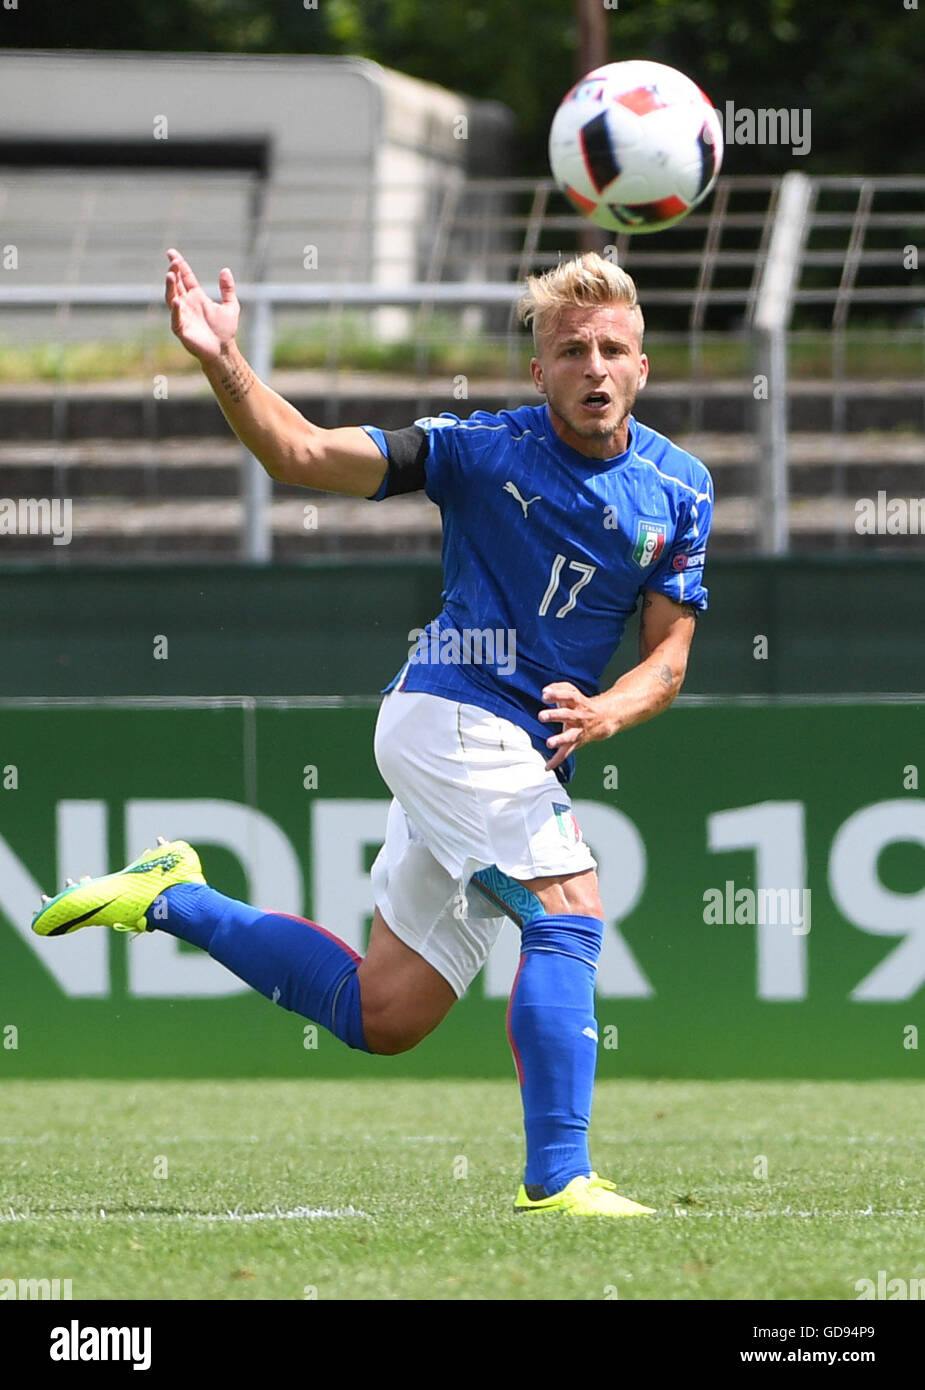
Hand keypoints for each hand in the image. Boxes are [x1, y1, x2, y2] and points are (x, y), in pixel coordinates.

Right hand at [165, 248, 239, 362]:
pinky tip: (177, 300)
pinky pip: (176, 318)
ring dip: (170, 287)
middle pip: (176, 285)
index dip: (179, 265)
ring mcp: (182, 316)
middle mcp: (187, 304)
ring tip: (170, 275)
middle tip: (173, 262)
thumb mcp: (231, 306)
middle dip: (173, 273)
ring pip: (172, 298)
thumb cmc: (225, 330)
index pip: (185, 277)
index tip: (171, 253)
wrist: (223, 351)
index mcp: (197, 297)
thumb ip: (228, 289)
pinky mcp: (181, 329)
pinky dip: (176, 310)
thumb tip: (225, 270)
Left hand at [539, 681, 615, 771]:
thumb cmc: (581, 704)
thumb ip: (559, 688)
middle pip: (568, 715)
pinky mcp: (575, 742)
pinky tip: (547, 767)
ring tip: (549, 743)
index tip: (545, 694)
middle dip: (555, 715)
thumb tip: (545, 691)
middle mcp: (579, 717)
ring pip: (570, 736)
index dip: (557, 694)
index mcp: (578, 702)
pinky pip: (566, 752)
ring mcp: (578, 731)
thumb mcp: (573, 692)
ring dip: (559, 740)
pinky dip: (557, 760)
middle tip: (541, 716)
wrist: (604, 719)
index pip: (569, 695)